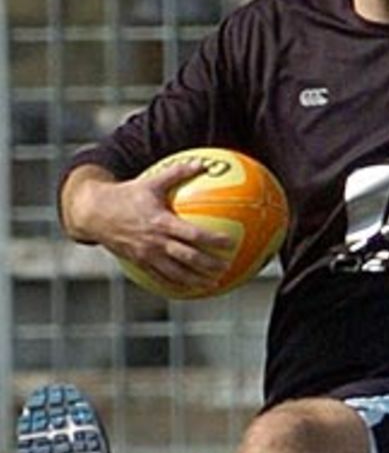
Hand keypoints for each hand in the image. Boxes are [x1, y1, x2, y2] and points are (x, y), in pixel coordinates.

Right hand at [66, 161, 233, 293]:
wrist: (94, 212)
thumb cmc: (125, 195)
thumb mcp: (151, 181)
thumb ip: (177, 173)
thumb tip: (203, 164)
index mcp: (160, 222)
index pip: (192, 234)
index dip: (212, 240)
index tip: (230, 243)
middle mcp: (155, 241)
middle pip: (188, 258)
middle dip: (209, 265)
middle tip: (227, 267)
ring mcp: (147, 255)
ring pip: (176, 273)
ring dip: (196, 280)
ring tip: (214, 283)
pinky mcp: (139, 263)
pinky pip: (161, 277)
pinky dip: (177, 285)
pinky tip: (190, 288)